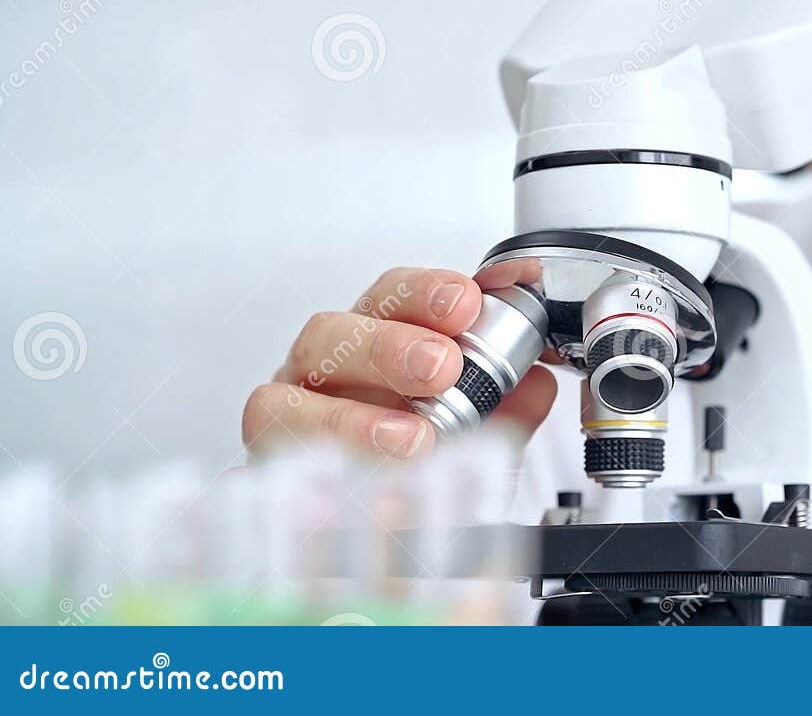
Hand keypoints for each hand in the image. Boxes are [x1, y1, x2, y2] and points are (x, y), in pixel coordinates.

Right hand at [242, 267, 557, 459]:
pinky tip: (359, 488)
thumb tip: (537, 381)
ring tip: (414, 439)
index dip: (426, 291)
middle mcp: (324, 372)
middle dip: (390, 344)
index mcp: (375, 342)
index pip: (391, 296)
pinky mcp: (262, 471)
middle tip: (441, 367)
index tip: (466, 302)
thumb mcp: (478, 432)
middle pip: (333, 332)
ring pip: (285, 395)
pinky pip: (265, 468)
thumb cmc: (416, 463)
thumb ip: (508, 403)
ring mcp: (286, 418)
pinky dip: (312, 476)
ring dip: (354, 416)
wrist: (372, 531)